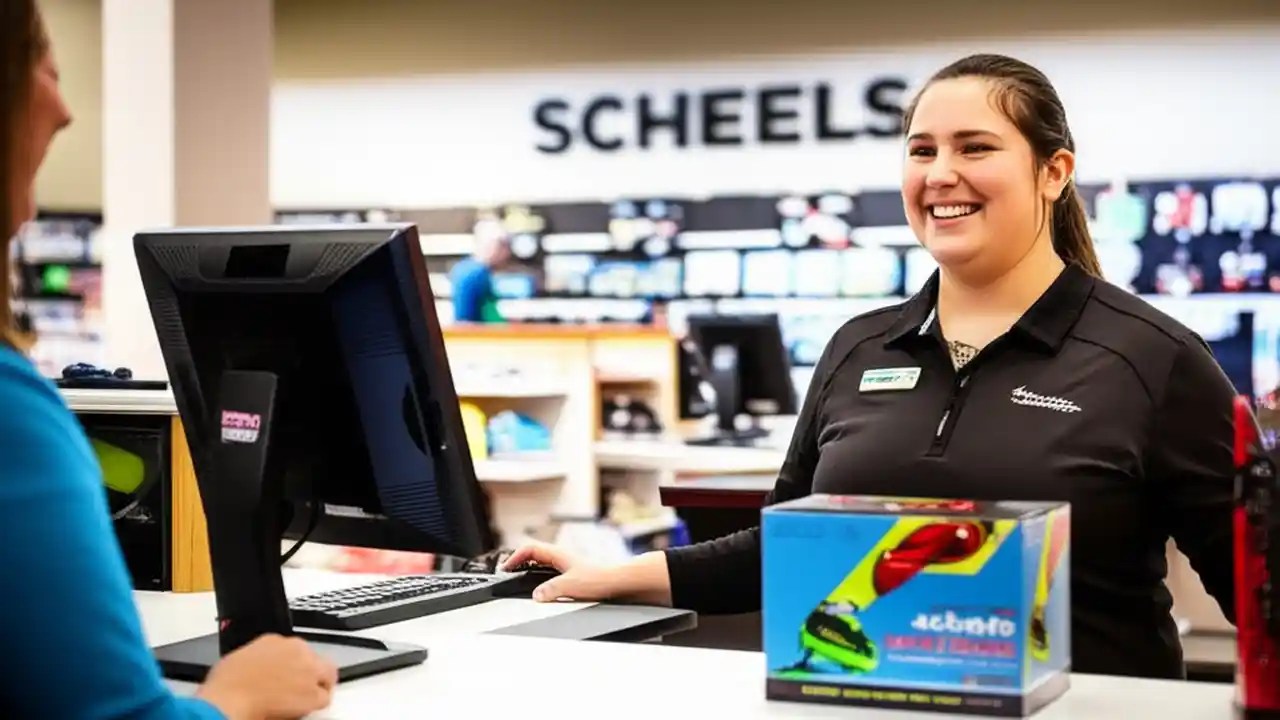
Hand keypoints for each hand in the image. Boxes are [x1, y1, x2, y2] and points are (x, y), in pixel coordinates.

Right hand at [196, 633, 337, 719]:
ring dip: (319, 685)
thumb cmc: (225, 684)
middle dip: (312, 671)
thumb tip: (257, 669)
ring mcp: (307, 669)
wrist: (229, 699)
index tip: (287, 674)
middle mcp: (295, 650)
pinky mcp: (312, 692)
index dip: (292, 664)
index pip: (294, 649)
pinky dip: (315, 704)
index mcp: (274, 640)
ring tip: (306, 699)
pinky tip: (303, 709)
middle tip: (303, 687)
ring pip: (327, 675)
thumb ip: (257, 659)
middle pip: (316, 659)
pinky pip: (324, 698)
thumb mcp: (238, 659)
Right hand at [502, 541, 671, 605]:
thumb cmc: (600, 578)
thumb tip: (536, 596)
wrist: (620, 582)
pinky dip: (542, 579)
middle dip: (520, 561)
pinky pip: (552, 574)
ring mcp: (569, 566)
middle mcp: (563, 558)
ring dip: (531, 569)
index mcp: (558, 555)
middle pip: (535, 554)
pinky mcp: (575, 576)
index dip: (515, 556)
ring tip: (522, 579)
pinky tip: (544, 591)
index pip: (530, 549)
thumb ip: (551, 590)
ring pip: (543, 563)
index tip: (506, 568)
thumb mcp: (570, 586)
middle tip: (510, 572)